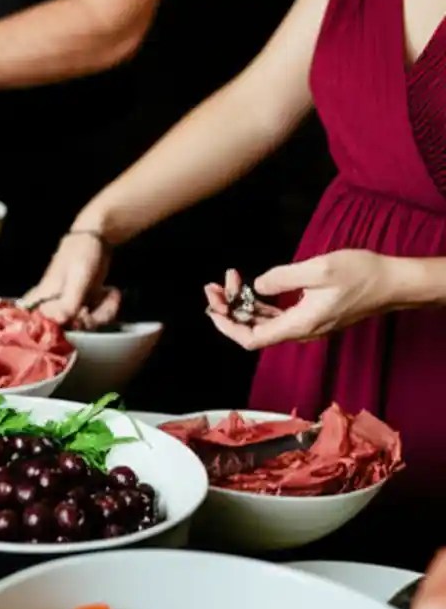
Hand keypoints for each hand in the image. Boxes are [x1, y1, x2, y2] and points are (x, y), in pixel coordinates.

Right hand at [20, 232, 111, 324]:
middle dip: (85, 323)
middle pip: (65, 331)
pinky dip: (106, 309)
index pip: (34, 324)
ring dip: (101, 314)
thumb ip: (67, 303)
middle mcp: (53, 306)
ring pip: (82, 326)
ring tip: (108, 295)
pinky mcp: (83, 304)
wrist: (98, 238)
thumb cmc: (80, 253)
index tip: (70, 323)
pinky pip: (93, 317)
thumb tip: (58, 321)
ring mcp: (70, 306)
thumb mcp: (76, 280)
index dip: (49, 332)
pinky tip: (110, 295)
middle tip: (94, 309)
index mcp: (42, 299)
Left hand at [204, 250, 397, 349]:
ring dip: (241, 305)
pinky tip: (250, 288)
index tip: (213, 306)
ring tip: (227, 282)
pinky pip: (276, 316)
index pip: (251, 338)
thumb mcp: (320, 269)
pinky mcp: (309, 317)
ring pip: (262, 323)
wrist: (393, 283)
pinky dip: (258, 303)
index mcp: (299, 325)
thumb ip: (284, 278)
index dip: (227, 326)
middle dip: (228, 310)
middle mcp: (299, 332)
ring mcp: (305, 326)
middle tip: (214, 286)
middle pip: (252, 331)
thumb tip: (257, 285)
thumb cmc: (362, 274)